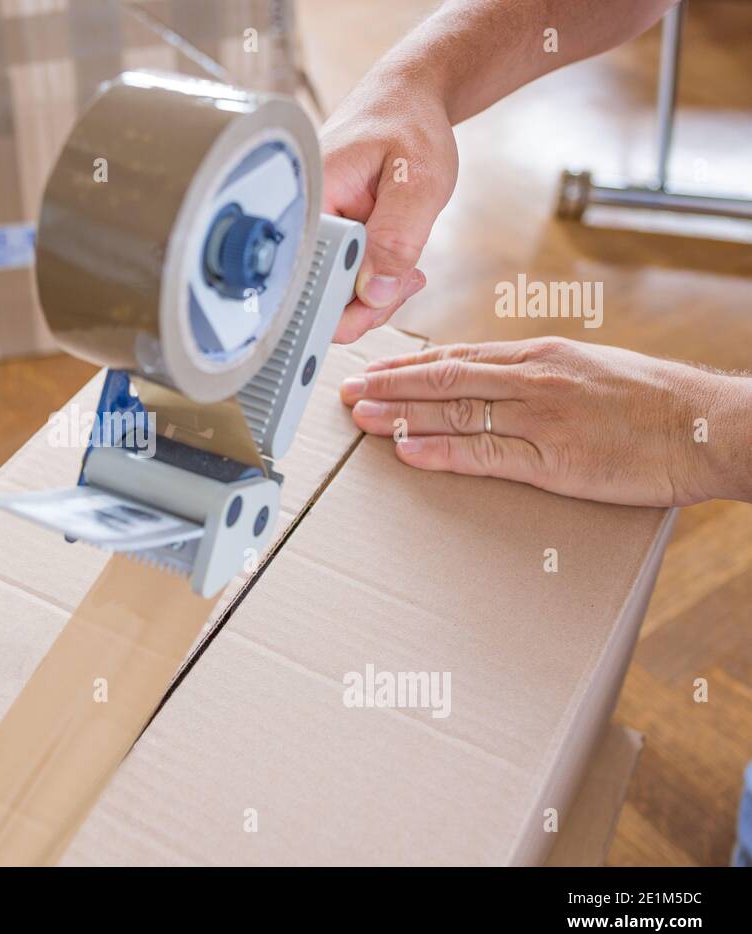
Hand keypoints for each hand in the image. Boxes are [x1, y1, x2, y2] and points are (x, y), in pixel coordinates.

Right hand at [321, 71, 458, 343]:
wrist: (405, 100)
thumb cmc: (409, 125)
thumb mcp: (417, 182)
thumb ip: (396, 239)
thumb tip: (374, 295)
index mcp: (308, 203)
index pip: (309, 282)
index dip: (349, 305)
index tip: (393, 291)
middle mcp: (300, 221)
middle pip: (316, 296)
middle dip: (367, 303)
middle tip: (408, 280)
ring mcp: (312, 232)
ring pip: (331, 293)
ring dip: (374, 294)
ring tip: (408, 269)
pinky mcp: (325, 238)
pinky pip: (341, 277)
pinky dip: (371, 281)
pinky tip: (397, 265)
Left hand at [339, 337, 751, 505]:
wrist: (701, 425)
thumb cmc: (647, 400)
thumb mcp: (584, 368)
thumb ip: (533, 374)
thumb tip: (487, 380)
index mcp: (538, 356)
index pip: (457, 358)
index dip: (408, 366)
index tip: (373, 370)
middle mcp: (533, 379)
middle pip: (444, 380)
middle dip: (390, 386)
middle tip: (348, 391)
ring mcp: (541, 418)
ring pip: (456, 413)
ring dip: (402, 416)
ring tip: (362, 419)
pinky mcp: (554, 460)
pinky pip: (485, 455)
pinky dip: (441, 452)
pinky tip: (408, 451)